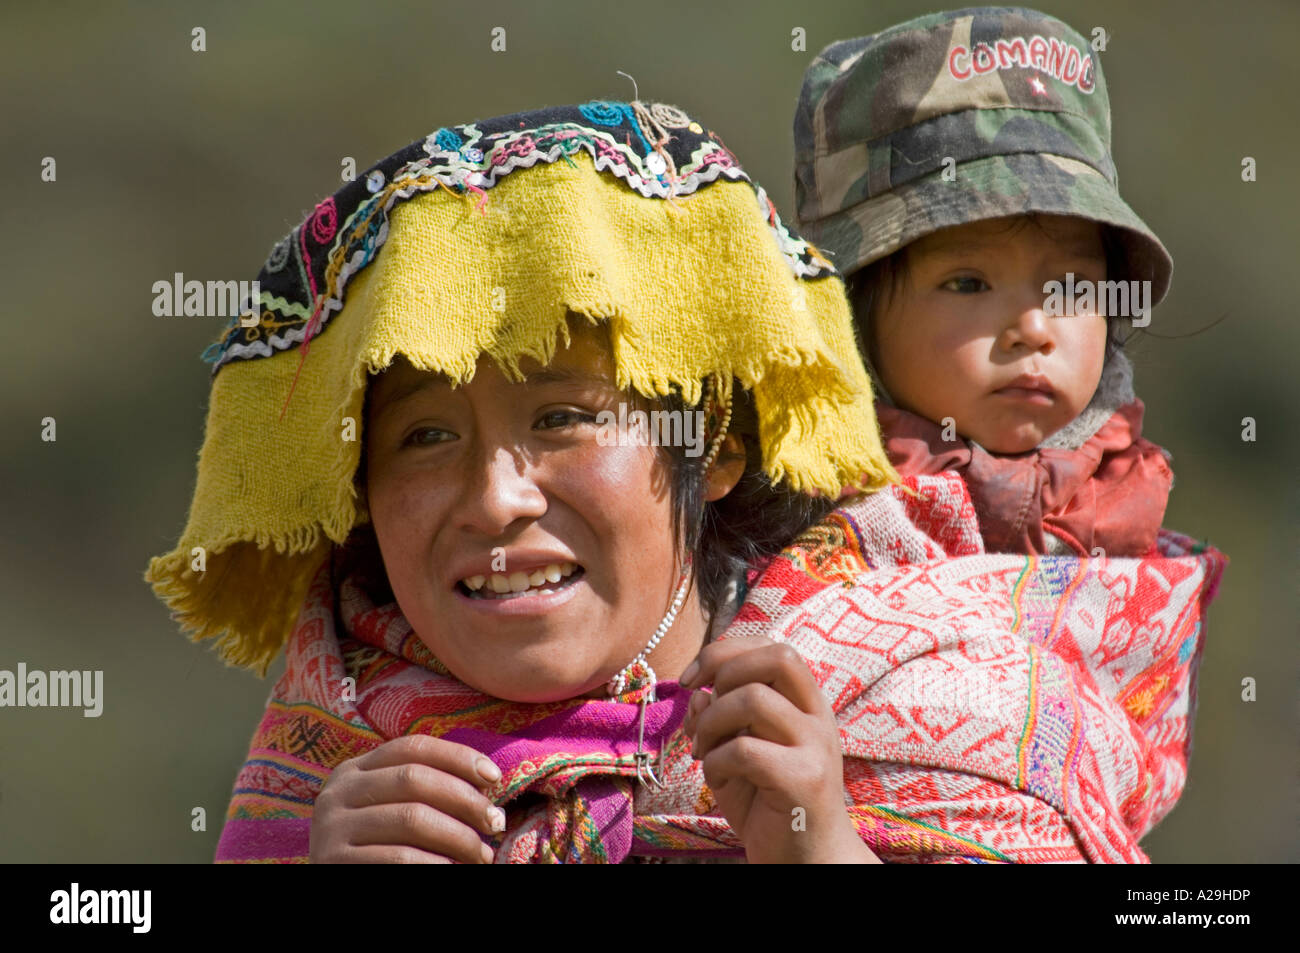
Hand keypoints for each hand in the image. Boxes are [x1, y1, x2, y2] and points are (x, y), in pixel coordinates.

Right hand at [309, 735, 504, 862]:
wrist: (335, 888)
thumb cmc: (378, 851)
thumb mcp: (392, 812)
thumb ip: (425, 793)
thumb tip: (486, 782)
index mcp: (355, 771)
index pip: (412, 748)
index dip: (457, 756)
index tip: (494, 777)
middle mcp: (338, 792)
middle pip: (414, 779)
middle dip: (465, 799)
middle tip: (495, 823)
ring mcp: (331, 827)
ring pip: (410, 818)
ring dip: (458, 837)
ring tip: (482, 855)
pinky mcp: (332, 860)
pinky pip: (398, 857)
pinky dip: (434, 863)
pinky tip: (452, 869)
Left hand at [680, 637, 880, 863]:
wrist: (806, 862)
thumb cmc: (767, 803)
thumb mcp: (737, 753)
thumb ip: (719, 719)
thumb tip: (698, 693)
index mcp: (806, 704)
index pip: (773, 647)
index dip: (725, 651)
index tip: (692, 679)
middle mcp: (817, 718)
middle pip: (777, 656)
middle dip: (723, 670)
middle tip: (703, 708)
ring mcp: (816, 748)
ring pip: (753, 699)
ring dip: (712, 721)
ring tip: (703, 750)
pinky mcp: (804, 781)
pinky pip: (744, 749)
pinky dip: (715, 761)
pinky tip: (717, 780)